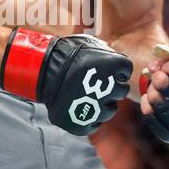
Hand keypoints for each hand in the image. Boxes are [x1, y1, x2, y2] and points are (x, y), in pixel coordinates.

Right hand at [0, 27, 130, 135]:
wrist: (42, 71)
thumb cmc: (64, 54)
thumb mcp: (88, 43)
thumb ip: (105, 52)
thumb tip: (112, 56)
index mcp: (114, 65)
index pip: (126, 70)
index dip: (117, 70)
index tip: (106, 69)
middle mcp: (111, 88)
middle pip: (122, 91)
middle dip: (112, 88)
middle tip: (97, 84)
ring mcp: (98, 108)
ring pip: (110, 110)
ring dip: (102, 104)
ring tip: (86, 95)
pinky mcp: (83, 124)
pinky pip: (94, 124)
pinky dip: (89, 119)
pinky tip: (79, 108)